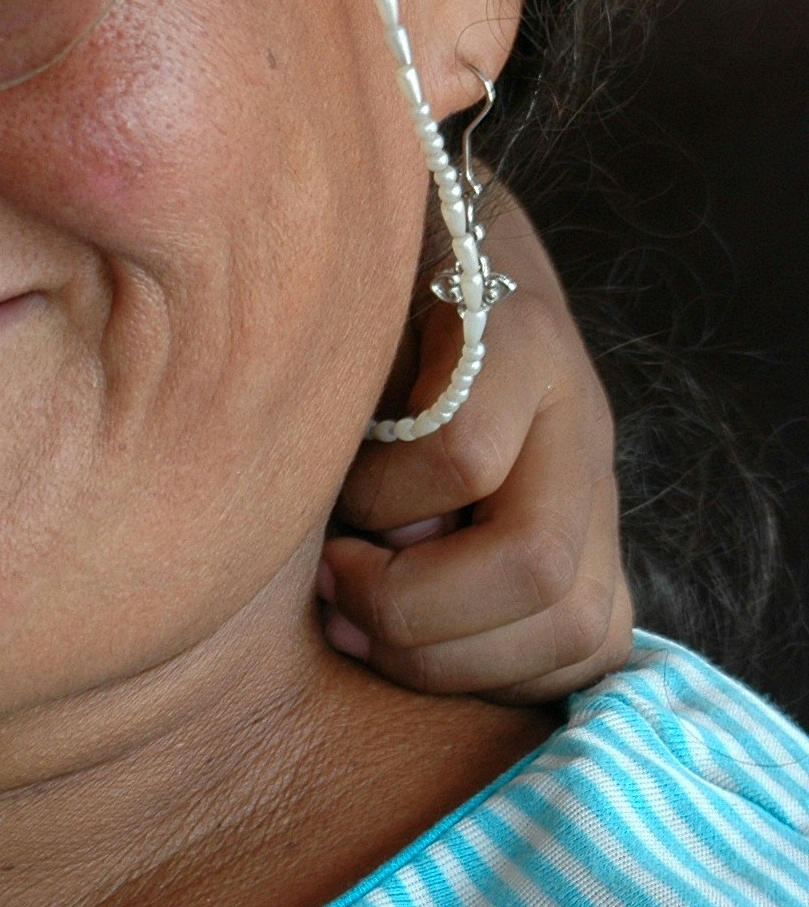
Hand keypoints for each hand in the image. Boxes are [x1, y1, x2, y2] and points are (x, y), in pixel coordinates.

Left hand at [322, 188, 632, 702]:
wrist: (450, 247)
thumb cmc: (364, 286)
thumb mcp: (341, 301)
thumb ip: (339, 383)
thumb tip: (358, 523)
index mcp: (514, 340)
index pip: (460, 452)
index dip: (377, 498)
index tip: (314, 501)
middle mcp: (578, 420)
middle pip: (534, 564)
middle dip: (411, 608)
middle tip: (328, 592)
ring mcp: (602, 489)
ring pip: (575, 624)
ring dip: (451, 656)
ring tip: (357, 625)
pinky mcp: (605, 545)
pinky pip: (591, 648)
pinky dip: (501, 672)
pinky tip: (417, 646)